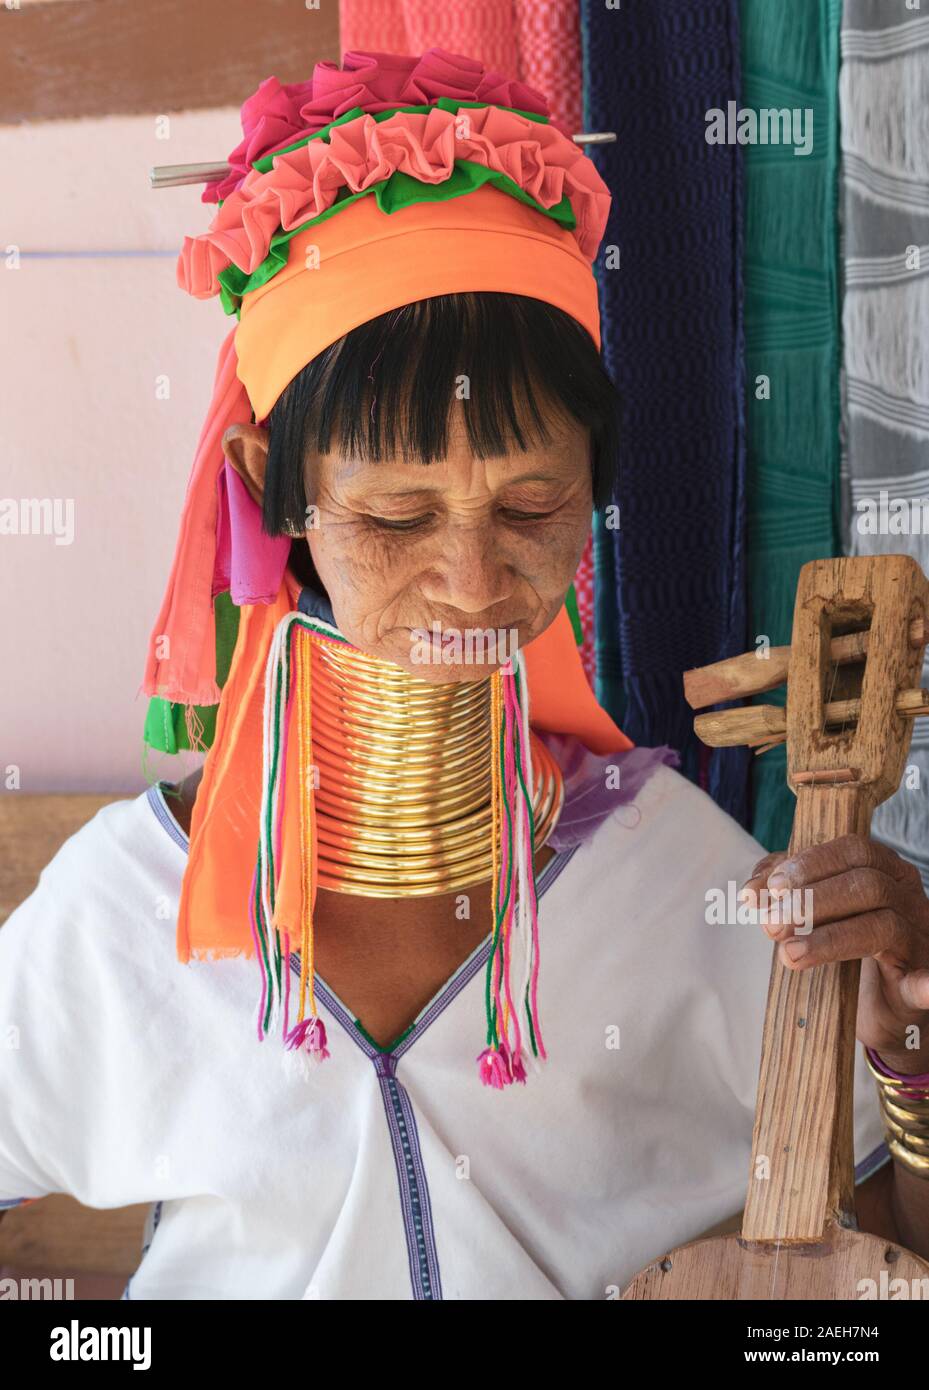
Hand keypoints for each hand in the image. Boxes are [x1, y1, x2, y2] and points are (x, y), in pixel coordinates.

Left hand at [739, 836, 928, 1074]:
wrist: (881, 999)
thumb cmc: (844, 939)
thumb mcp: (812, 909)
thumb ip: (784, 891)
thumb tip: (751, 893)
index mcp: (884, 869)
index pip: (853, 850)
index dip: (811, 865)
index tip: (773, 887)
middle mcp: (907, 897)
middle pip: (867, 885)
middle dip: (812, 902)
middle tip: (771, 925)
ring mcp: (919, 937)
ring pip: (883, 926)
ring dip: (831, 940)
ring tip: (790, 954)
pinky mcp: (921, 979)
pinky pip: (926, 979)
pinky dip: (924, 984)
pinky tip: (918, 986)